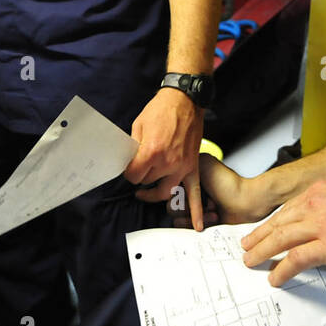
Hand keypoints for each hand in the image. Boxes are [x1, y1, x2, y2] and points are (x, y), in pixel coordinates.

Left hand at [126, 88, 203, 229]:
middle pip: (147, 183)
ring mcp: (181, 167)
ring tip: (147, 191)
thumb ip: (134, 148)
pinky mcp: (192, 166)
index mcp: (151, 152)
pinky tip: (197, 225)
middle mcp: (167, 163)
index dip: (128, 172)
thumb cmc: (161, 110)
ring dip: (155, 192)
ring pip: (164, 191)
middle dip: (141, 176)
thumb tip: (128, 162)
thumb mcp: (139, 126)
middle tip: (139, 168)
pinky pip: (195, 192)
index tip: (129, 167)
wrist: (185, 100)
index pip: (133, 177)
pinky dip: (196, 211)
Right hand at [172, 154, 265, 228]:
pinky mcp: (202, 223)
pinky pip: (187, 229)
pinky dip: (199, 223)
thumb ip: (181, 165)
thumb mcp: (203, 165)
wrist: (248, 202)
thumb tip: (165, 169)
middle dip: (188, 205)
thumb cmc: (229, 184)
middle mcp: (191, 194)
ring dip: (195, 215)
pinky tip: (213, 217)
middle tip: (206, 201)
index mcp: (188, 179)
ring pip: (178, 218)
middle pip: (171, 205)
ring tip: (213, 210)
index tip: (186, 191)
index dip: (177, 192)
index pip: (167, 188)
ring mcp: (196, 209)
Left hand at [240, 181, 325, 286]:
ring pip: (280, 239)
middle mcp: (317, 203)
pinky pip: (296, 259)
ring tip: (250, 261)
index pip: (289, 207)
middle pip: (279, 221)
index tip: (263, 229)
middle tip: (245, 245)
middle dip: (259, 235)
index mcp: (323, 189)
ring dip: (262, 252)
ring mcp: (321, 224)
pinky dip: (281, 269)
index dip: (273, 221)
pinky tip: (274, 277)